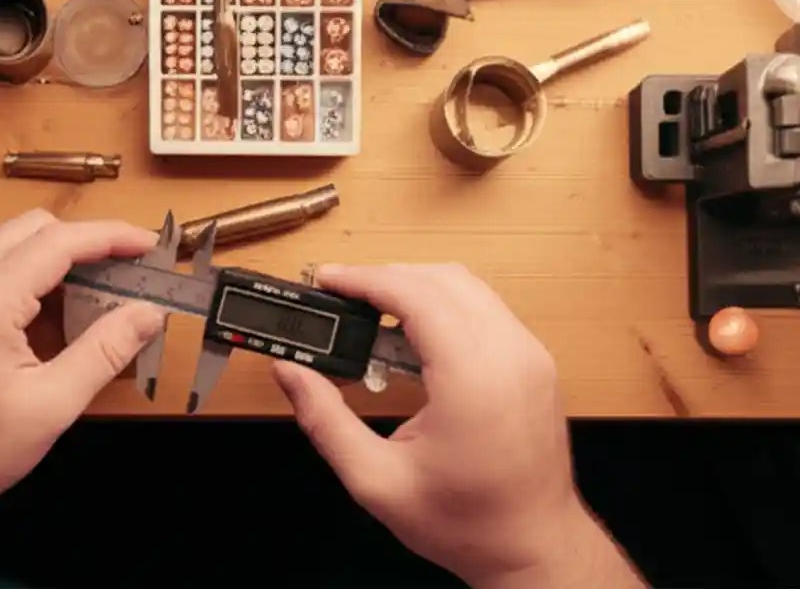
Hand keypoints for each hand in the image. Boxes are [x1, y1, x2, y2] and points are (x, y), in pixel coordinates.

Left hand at [0, 210, 164, 525]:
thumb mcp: (52, 404)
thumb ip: (105, 350)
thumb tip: (149, 312)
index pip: (58, 241)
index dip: (110, 237)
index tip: (147, 243)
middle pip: (31, 228)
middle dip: (84, 243)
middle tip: (126, 270)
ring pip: (6, 239)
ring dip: (51, 255)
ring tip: (92, 289)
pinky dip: (19, 268)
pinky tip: (44, 305)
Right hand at [274, 265, 642, 588]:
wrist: (535, 548)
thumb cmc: (464, 523)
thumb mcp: (376, 480)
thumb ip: (325, 420)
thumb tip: (290, 373)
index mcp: (474, 380)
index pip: (416, 295)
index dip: (365, 278)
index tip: (327, 280)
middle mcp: (510, 356)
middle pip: (441, 280)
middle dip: (385, 277)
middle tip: (339, 296)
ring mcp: (530, 356)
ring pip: (467, 287)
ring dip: (415, 287)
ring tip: (368, 312)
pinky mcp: (534, 363)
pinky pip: (486, 309)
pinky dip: (443, 305)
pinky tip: (409, 335)